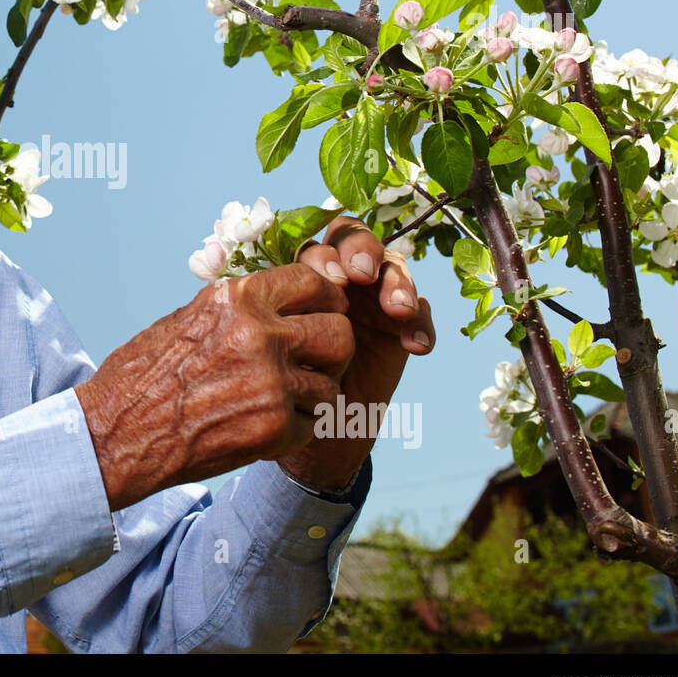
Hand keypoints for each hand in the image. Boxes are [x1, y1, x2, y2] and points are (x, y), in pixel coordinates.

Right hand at [76, 263, 355, 511]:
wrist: (119, 431)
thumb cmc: (146, 373)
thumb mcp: (188, 317)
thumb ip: (240, 307)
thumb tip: (279, 299)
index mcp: (238, 298)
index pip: (313, 282)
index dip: (325, 300)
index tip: (321, 314)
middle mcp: (260, 334)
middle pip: (339, 333)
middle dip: (332, 349)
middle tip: (314, 362)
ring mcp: (271, 383)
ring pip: (331, 384)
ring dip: (312, 394)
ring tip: (282, 399)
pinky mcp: (275, 428)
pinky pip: (313, 424)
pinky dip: (295, 429)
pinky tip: (265, 426)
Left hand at [277, 216, 435, 488]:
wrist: (315, 435)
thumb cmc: (283, 389)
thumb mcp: (268, 354)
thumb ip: (268, 318)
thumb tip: (256, 287)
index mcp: (302, 278)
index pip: (315, 243)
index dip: (325, 252)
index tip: (329, 277)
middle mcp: (338, 280)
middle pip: (355, 241)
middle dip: (363, 249)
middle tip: (363, 275)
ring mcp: (371, 300)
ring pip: (392, 268)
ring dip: (398, 283)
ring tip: (397, 312)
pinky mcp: (400, 326)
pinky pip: (420, 312)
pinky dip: (421, 322)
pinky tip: (416, 345)